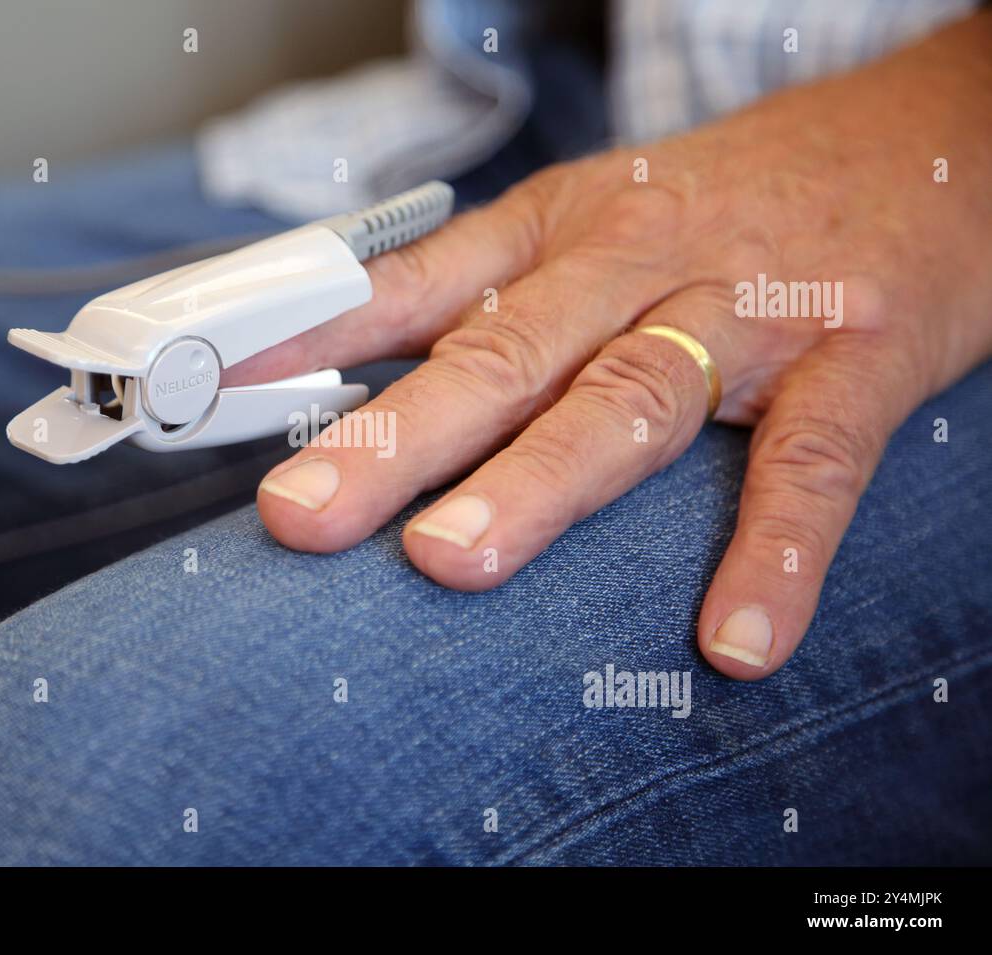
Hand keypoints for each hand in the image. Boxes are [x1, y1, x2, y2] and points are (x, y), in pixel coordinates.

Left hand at [233, 13, 991, 678]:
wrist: (930, 140)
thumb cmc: (731, 201)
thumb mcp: (594, 218)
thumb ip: (487, 295)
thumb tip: (351, 370)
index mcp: (558, 231)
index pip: (410, 286)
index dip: (308, 343)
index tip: (213, 399)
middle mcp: (634, 264)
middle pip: (500, 356)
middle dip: (394, 440)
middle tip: (301, 515)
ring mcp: (746, 312)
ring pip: (627, 398)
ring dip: (536, 484)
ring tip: (453, 563)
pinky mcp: (859, 357)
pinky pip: (812, 464)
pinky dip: (776, 551)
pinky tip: (733, 637)